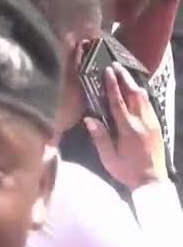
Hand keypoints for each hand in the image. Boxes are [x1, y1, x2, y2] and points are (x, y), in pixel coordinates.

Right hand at [85, 64, 168, 189]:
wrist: (152, 181)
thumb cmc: (126, 170)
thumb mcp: (108, 157)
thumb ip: (100, 137)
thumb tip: (89, 119)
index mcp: (128, 129)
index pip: (118, 102)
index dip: (112, 85)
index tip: (107, 71)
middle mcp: (142, 122)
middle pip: (134, 94)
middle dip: (125, 79)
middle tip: (116, 66)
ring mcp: (152, 123)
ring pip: (144, 98)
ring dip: (133, 85)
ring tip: (125, 75)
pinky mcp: (157, 126)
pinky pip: (149, 105)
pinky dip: (141, 95)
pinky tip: (136, 92)